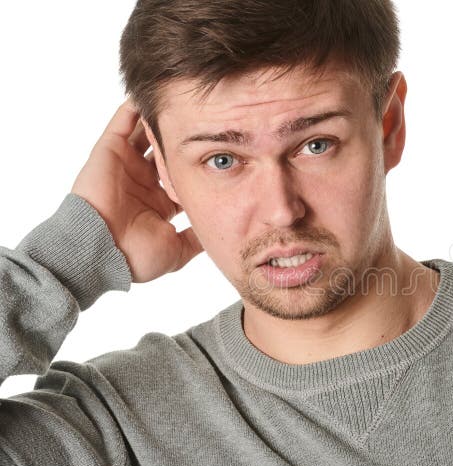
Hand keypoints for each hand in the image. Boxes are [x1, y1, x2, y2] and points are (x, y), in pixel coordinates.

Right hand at [71, 100, 203, 282]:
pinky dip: (137, 107)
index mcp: (159, 203)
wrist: (101, 251)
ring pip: (149, 135)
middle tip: (210, 120)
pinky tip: (154, 94)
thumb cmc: (134, 257)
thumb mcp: (177, 251)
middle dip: (185, 140)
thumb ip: (197, 238)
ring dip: (164, 121)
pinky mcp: (109, 151)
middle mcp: (144, 181)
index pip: (183, 177)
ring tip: (187, 102)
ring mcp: (126, 164)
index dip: (200, 167)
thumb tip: (218, 234)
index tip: (223, 153)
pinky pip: (124, 121)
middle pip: (168, 152)